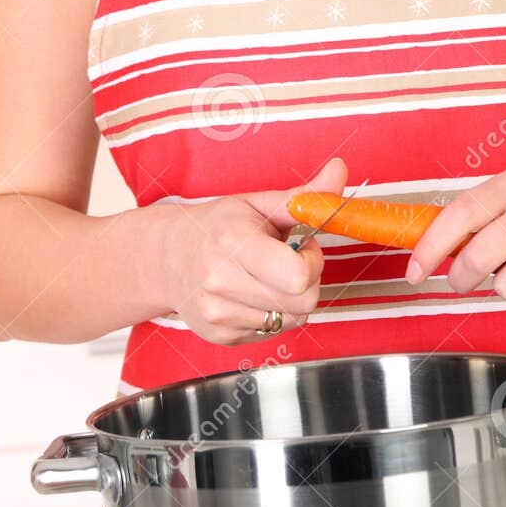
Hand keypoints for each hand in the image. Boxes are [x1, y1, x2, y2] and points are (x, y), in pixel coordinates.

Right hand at [151, 155, 347, 343]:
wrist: (164, 257)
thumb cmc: (216, 226)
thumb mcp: (257, 204)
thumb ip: (303, 196)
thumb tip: (340, 171)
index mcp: (233, 242)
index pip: (297, 275)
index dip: (312, 261)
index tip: (301, 246)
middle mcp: (220, 281)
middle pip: (303, 302)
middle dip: (307, 280)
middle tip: (287, 260)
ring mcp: (218, 314)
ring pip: (293, 320)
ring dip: (291, 298)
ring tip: (266, 275)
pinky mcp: (220, 336)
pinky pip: (273, 331)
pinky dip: (273, 312)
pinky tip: (252, 293)